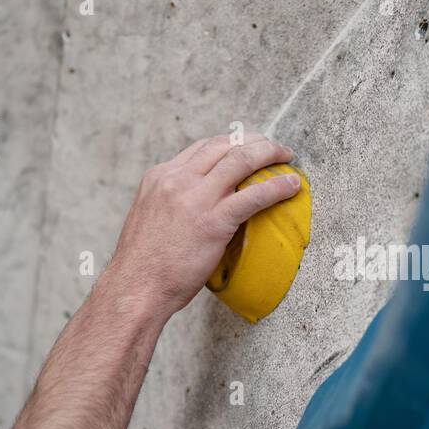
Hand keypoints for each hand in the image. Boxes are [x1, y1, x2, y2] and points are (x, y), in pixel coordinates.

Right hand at [102, 133, 299, 320]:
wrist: (136, 288)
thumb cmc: (144, 264)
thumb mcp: (150, 217)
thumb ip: (171, 202)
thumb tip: (194, 206)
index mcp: (160, 177)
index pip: (202, 147)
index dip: (231, 143)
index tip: (248, 145)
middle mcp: (177, 180)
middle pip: (224, 145)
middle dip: (254, 141)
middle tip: (274, 147)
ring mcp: (196, 198)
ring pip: (241, 160)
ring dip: (270, 153)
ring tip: (288, 156)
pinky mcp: (214, 221)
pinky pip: (254, 195)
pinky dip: (277, 186)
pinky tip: (292, 186)